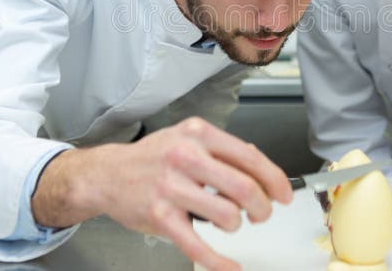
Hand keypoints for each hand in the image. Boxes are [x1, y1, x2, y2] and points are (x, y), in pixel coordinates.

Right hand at [32, 117, 292, 270]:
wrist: (107, 173)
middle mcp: (185, 157)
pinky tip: (230, 265)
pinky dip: (219, 261)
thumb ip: (223, 150)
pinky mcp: (159, 216)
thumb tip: (261, 169)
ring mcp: (171, 187)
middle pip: (243, 187)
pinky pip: (197, 245)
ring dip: (237, 225)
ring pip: (226, 214)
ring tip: (231, 223)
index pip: (249, 157)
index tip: (284, 194)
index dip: (274, 179)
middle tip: (262, 214)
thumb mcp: (188, 138)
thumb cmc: (152, 157)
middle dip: (262, 207)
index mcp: (198, 134)